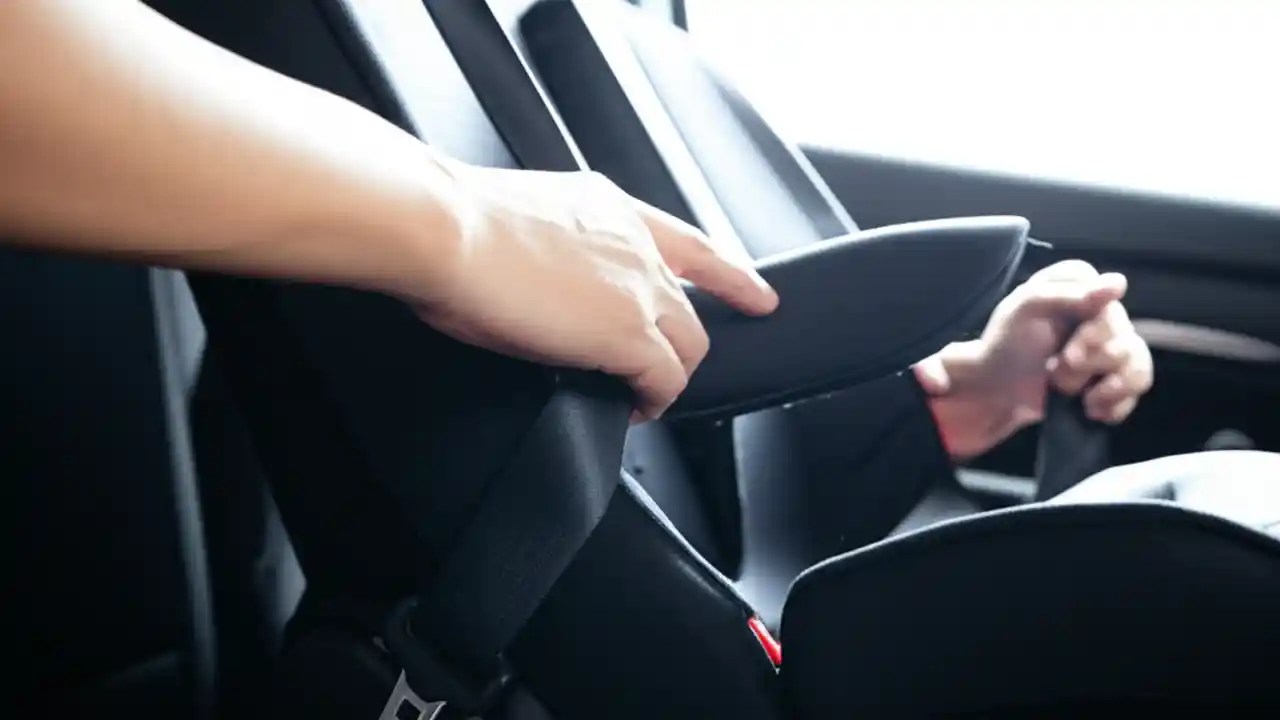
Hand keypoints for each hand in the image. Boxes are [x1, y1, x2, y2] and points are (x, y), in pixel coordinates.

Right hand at [410, 160, 778, 420]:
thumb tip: (545, 286)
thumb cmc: (455, 224)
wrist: (443, 227)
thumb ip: (556, 253)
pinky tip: (635, 411)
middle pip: (691, 308)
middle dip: (688, 344)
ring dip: (667, 375)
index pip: (689, 243)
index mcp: (609, 208)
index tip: (758, 294)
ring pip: (687, 347)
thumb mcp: (522, 224)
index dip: (730, 274)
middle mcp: (636, 244)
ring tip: (642, 398)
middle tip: (666, 372)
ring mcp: (638, 290)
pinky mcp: (628, 335)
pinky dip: (655, 401)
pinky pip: (664, 382)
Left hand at [915, 260, 1152, 459]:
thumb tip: (1119, 284)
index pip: (1110, 299)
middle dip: (1085, 363)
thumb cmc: (1007, 342)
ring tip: (1066, 392)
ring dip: (1099, 387)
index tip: (1070, 354)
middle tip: (1055, 371)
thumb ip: (1067, 294)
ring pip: (1137, 363)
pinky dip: (1115, 403)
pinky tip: (1089, 408)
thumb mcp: (1025, 310)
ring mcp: (1114, 342)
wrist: (998, 387)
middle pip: (1122, 336)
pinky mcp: (1118, 372)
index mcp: (1080, 284)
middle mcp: (1102, 310)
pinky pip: (1138, 385)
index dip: (1094, 331)